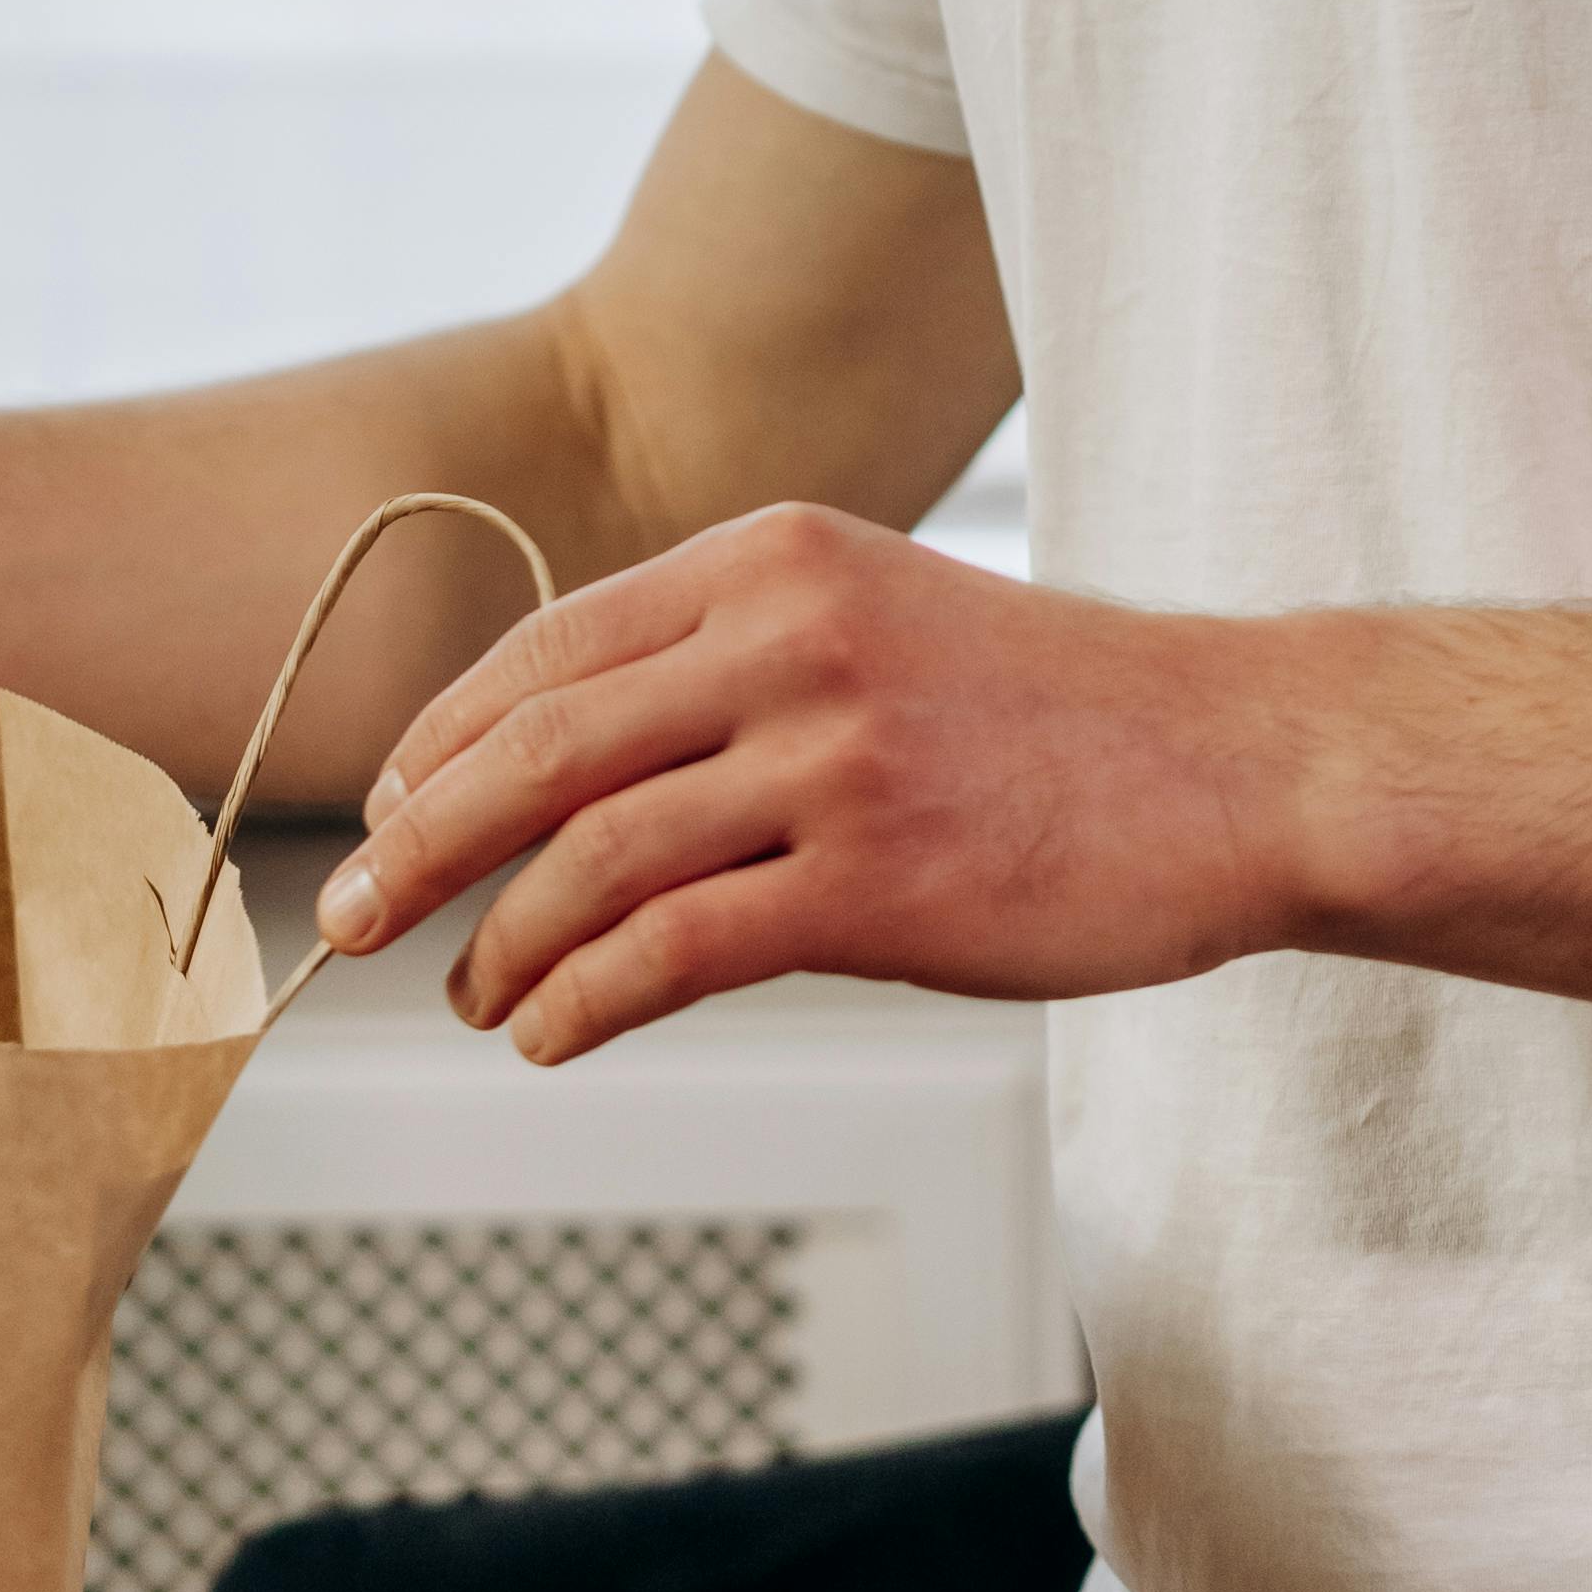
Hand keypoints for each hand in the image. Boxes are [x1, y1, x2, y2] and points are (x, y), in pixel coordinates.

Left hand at [311, 502, 1297, 1061]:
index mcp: (773, 558)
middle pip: (537, 747)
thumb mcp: (883, 621)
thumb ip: (742, 664)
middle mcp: (785, 636)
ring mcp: (830, 756)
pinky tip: (555, 1033)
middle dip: (419, 843)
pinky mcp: (876, 879)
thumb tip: (584, 765)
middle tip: (353, 918)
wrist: (1238, 763)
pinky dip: (585, 998)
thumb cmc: (1064, 716)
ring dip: (499, 943)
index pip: (550, 647)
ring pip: (590, 856)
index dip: (446, 740)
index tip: (392, 812)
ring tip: (473, 998)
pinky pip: (675, 947)